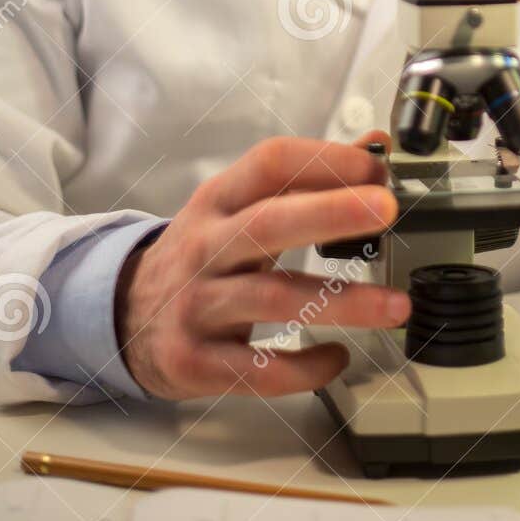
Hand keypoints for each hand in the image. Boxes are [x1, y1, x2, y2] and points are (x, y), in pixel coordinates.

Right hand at [114, 131, 408, 399]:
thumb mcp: (240, 208)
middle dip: (330, 213)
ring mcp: (197, 306)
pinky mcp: (197, 362)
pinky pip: (259, 370)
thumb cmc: (201, 257)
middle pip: (266, 225)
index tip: (375, 166)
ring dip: (341, 303)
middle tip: (386, 207)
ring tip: (396, 306)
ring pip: (272, 300)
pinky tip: (339, 357)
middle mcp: (205, 248)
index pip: (268, 165)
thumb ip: (306, 180)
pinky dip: (305, 368)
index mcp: (218, 201)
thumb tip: (376, 149)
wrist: (124, 317)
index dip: (323, 161)